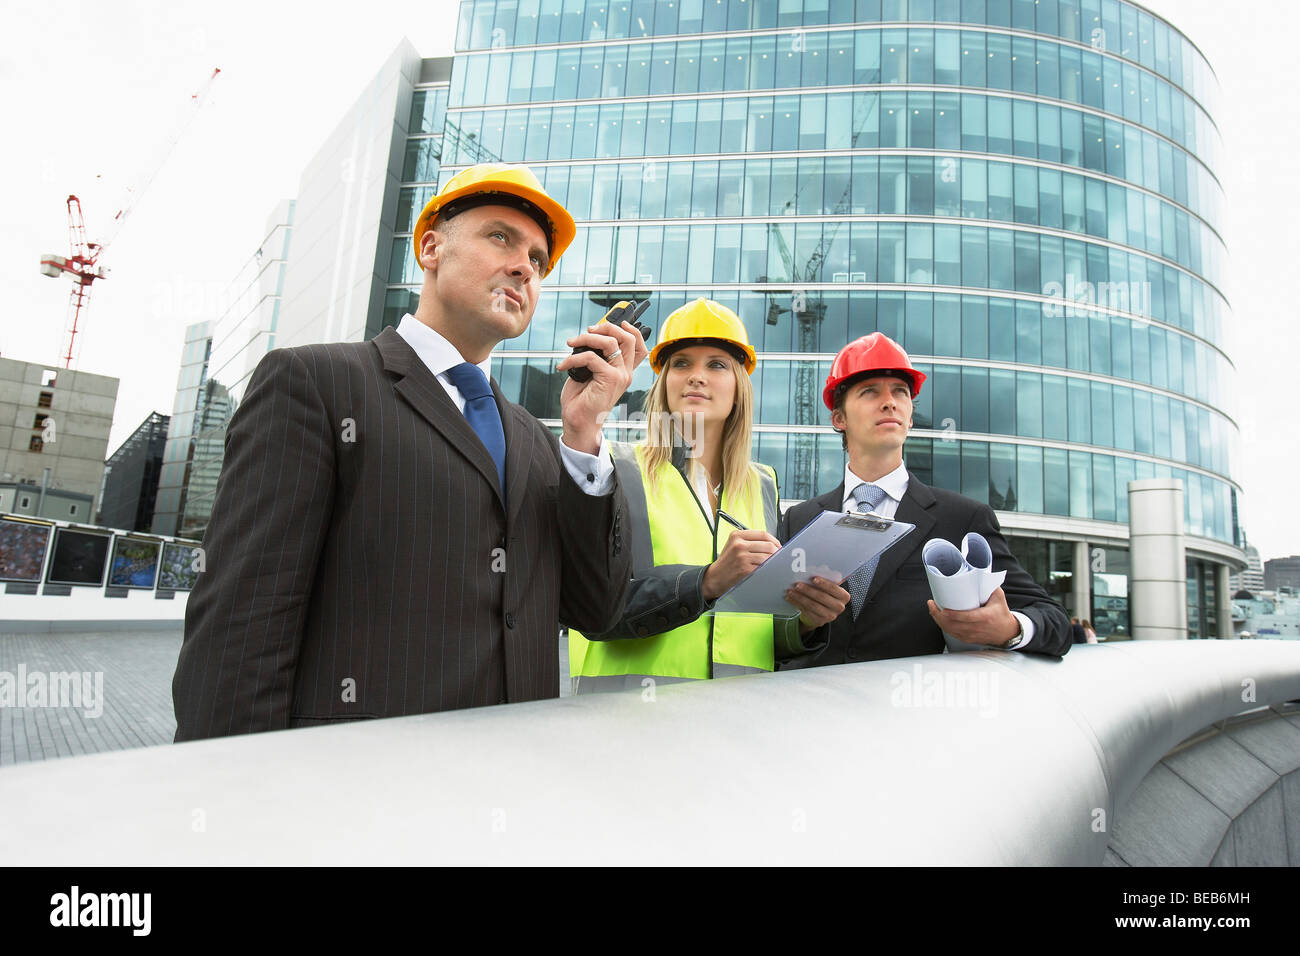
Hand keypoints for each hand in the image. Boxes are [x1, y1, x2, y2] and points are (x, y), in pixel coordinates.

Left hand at [557, 320, 648, 454]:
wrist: (579, 423)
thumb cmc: (582, 400)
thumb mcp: (589, 373)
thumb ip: (594, 356)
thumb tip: (587, 338)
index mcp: (623, 371)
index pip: (639, 346)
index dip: (631, 330)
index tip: (615, 322)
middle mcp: (626, 373)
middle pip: (628, 338)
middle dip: (607, 327)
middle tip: (588, 330)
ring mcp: (620, 376)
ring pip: (610, 342)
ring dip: (587, 338)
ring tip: (571, 343)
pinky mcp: (610, 379)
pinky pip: (592, 357)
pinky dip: (574, 358)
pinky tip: (564, 366)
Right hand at [702, 529, 780, 600]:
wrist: (714, 577)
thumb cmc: (727, 562)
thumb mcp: (733, 545)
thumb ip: (749, 541)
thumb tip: (772, 543)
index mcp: (737, 535)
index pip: (763, 534)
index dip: (774, 540)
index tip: (778, 546)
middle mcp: (739, 544)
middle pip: (768, 545)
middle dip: (777, 552)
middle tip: (780, 557)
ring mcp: (742, 557)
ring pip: (767, 557)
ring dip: (774, 562)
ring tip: (776, 564)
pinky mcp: (744, 569)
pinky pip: (763, 568)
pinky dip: (769, 569)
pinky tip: (769, 571)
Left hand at [785, 576, 850, 631]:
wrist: (824, 611)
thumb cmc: (826, 594)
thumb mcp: (829, 588)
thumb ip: (826, 580)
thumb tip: (812, 570)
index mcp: (844, 596)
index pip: (834, 588)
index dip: (823, 583)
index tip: (813, 578)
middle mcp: (839, 607)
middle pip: (821, 597)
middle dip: (808, 590)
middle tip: (797, 584)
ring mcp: (830, 616)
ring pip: (812, 605)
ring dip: (799, 597)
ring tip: (790, 590)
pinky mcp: (819, 621)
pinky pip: (806, 611)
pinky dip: (796, 603)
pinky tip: (789, 598)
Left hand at [927, 587, 1020, 646]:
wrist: (1007, 632)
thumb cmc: (1001, 612)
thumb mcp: (999, 597)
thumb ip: (989, 586)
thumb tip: (977, 574)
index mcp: (986, 617)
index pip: (967, 618)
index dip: (953, 615)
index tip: (943, 609)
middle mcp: (978, 628)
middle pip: (954, 625)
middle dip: (939, 615)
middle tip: (932, 604)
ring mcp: (972, 635)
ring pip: (950, 630)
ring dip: (938, 620)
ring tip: (932, 608)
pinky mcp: (968, 639)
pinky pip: (952, 634)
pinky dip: (943, 626)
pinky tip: (938, 618)